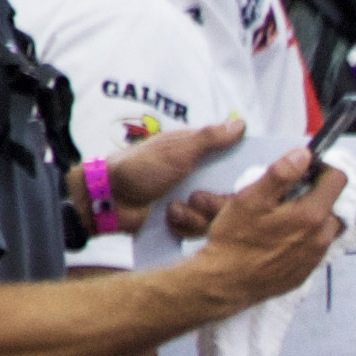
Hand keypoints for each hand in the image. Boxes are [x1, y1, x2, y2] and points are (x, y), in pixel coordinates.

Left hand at [106, 117, 244, 226]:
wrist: (111, 198)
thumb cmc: (140, 167)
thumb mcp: (177, 149)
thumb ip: (210, 138)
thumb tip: (241, 124)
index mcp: (203, 158)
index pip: (238, 167)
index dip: (245, 179)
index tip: (241, 186)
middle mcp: (203, 180)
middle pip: (233, 200)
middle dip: (215, 204)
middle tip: (197, 199)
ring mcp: (195, 202)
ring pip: (218, 218)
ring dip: (194, 216)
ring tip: (173, 208)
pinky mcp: (186, 222)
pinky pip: (201, 232)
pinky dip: (183, 225)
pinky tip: (168, 217)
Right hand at [181, 152, 343, 309]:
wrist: (227, 281)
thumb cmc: (235, 238)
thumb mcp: (251, 198)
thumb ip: (280, 174)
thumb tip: (304, 154)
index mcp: (312, 216)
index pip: (338, 181)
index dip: (323, 168)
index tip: (306, 167)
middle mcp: (322, 238)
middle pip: (334, 205)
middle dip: (318, 193)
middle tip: (290, 192)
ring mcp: (316, 257)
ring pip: (326, 228)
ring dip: (312, 216)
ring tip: (283, 213)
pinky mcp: (307, 271)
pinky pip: (316, 247)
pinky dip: (306, 236)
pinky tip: (281, 236)